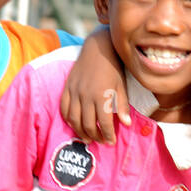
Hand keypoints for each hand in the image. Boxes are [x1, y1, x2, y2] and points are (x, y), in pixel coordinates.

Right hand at [60, 29, 129, 143]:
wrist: (98, 48)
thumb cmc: (113, 67)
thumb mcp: (121, 86)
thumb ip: (123, 106)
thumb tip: (126, 124)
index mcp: (102, 96)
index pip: (104, 123)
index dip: (108, 135)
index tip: (111, 142)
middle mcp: (86, 95)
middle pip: (88, 124)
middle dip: (95, 136)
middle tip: (101, 141)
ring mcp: (74, 92)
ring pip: (74, 119)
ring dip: (81, 132)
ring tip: (88, 138)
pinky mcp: (67, 88)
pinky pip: (64, 108)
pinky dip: (68, 120)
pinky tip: (75, 125)